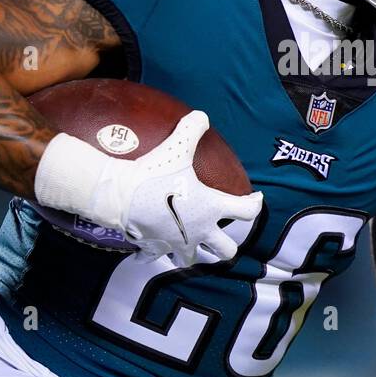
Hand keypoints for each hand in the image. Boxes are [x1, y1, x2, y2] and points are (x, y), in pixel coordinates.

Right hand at [34, 110, 263, 265]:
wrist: (120, 195)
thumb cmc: (154, 173)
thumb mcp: (176, 147)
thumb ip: (192, 129)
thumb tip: (201, 116)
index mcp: (211, 209)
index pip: (246, 212)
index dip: (255, 205)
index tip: (255, 200)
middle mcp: (199, 231)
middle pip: (226, 250)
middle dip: (227, 244)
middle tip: (222, 232)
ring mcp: (177, 243)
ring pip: (191, 260)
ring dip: (192, 253)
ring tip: (189, 243)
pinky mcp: (154, 248)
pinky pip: (155, 256)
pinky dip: (154, 252)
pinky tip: (150, 245)